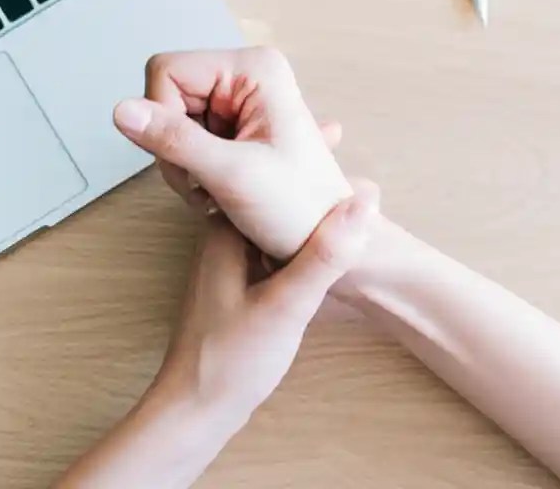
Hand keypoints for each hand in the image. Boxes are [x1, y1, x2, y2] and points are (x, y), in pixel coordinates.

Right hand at [113, 48, 351, 260]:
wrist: (331, 243)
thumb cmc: (302, 210)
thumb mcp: (232, 175)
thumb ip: (175, 140)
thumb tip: (121, 111)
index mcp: (255, 69)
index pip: (166, 71)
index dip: (161, 117)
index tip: (189, 159)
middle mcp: (247, 77)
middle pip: (166, 97)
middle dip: (174, 147)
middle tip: (206, 183)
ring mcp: (240, 103)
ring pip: (171, 123)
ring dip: (182, 165)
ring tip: (216, 191)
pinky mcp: (234, 128)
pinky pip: (186, 140)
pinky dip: (192, 172)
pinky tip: (218, 191)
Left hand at [153, 181, 379, 417]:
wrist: (195, 411)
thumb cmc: (230, 360)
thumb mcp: (287, 305)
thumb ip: (324, 254)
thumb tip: (364, 201)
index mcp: (225, 230)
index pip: (269, 178)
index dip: (307, 167)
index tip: (341, 148)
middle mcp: (223, 239)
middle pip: (275, 200)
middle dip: (311, 190)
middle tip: (361, 181)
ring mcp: (230, 264)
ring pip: (277, 227)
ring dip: (309, 221)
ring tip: (355, 209)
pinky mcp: (239, 287)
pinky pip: (276, 253)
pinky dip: (301, 249)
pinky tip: (329, 256)